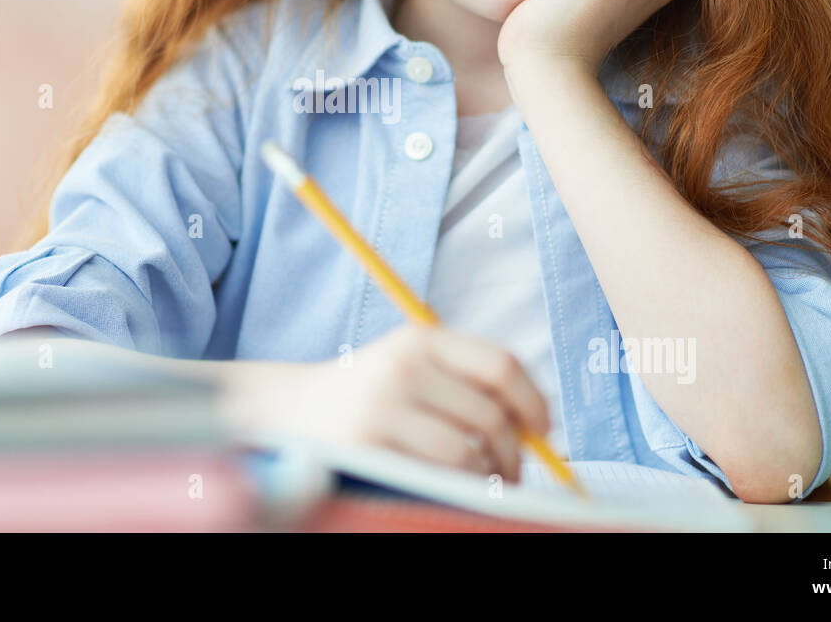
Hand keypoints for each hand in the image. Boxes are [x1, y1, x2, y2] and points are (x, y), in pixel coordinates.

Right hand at [221, 324, 551, 481]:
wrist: (286, 413)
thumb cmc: (366, 395)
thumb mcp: (410, 366)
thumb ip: (467, 382)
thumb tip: (537, 428)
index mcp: (421, 339)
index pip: (501, 365)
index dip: (534, 402)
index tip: (544, 431)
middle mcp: (402, 367)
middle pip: (491, 417)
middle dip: (513, 454)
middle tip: (513, 474)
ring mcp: (383, 408)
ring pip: (468, 453)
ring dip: (487, 477)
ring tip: (483, 486)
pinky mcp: (368, 448)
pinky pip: (436, 477)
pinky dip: (456, 489)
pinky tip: (452, 491)